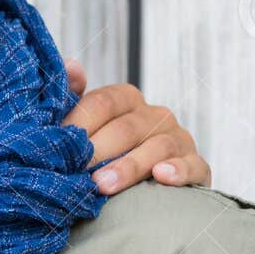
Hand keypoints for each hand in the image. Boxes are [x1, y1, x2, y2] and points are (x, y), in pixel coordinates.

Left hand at [61, 59, 210, 194]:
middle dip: (99, 150)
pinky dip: (178, 170)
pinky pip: (192, 166)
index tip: (58, 140)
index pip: (103, 102)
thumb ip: (72, 97)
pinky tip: (162, 176)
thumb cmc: (105, 153)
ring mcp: (179, 140)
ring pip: (157, 147)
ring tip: (103, 185)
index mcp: (126, 100)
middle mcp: (155, 116)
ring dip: (128, 166)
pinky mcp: (196, 166)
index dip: (79, 121)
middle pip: (126, 128)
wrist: (139, 187)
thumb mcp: (85, 126)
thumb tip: (71, 65)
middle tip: (76, 170)